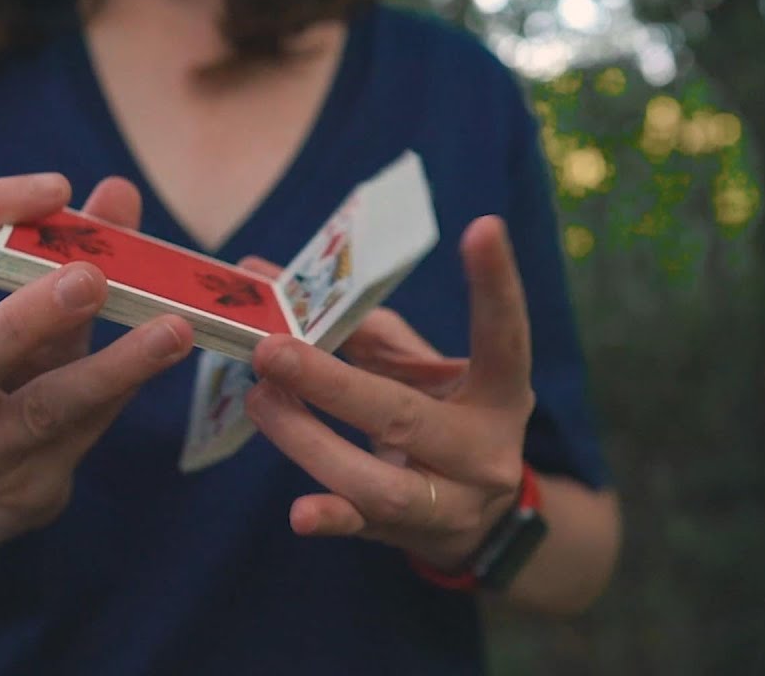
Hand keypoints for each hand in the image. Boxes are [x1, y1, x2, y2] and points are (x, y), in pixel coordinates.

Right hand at [0, 174, 193, 537]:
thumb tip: (120, 191)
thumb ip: (78, 253)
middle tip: (91, 277)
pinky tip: (165, 357)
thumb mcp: (44, 314)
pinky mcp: (26, 486)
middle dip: (25, 317)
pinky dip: (126, 392)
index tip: (57, 187)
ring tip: (171, 330)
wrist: (0, 484)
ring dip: (111, 368)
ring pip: (38, 412)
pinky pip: (83, 435)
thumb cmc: (21, 376)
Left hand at [243, 216, 533, 570]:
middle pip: (406, 415)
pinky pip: (367, 529)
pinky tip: (300, 513)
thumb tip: (272, 279)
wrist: (475, 518)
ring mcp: (451, 503)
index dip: (495, 285)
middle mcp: (484, 451)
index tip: (482, 227)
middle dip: (332, 384)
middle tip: (272, 350)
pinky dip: (332, 519)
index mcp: (500, 395)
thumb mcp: (419, 371)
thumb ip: (360, 328)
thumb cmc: (438, 417)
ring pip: (380, 481)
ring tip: (261, 401)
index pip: (503, 337)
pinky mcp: (414, 537)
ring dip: (308, 440)